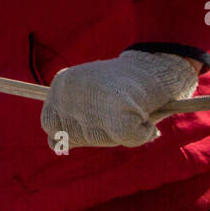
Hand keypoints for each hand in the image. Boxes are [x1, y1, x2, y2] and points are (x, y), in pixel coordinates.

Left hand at [40, 50, 199, 148]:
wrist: (159, 64)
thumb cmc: (126, 86)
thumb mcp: (90, 96)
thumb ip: (72, 119)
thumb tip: (55, 145)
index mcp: (61, 85)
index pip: (50, 125)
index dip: (72, 132)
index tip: (95, 123)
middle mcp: (70, 91)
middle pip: (73, 136)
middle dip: (97, 134)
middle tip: (118, 113)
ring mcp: (92, 100)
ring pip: (98, 139)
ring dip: (118, 135)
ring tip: (132, 112)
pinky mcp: (118, 111)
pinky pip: (126, 138)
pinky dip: (142, 134)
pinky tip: (147, 121)